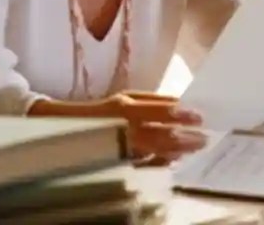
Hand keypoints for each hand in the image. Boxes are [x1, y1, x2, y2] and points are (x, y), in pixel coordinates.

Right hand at [34, 90, 206, 164]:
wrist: (60, 127)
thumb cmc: (100, 113)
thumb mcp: (122, 100)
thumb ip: (149, 103)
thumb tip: (180, 105)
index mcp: (123, 105)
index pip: (157, 107)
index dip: (180, 111)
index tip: (199, 115)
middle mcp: (120, 124)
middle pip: (158, 130)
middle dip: (184, 135)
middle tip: (203, 137)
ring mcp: (116, 143)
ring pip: (151, 148)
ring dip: (175, 149)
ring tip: (193, 149)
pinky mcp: (113, 159)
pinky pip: (141, 162)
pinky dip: (159, 161)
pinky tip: (172, 160)